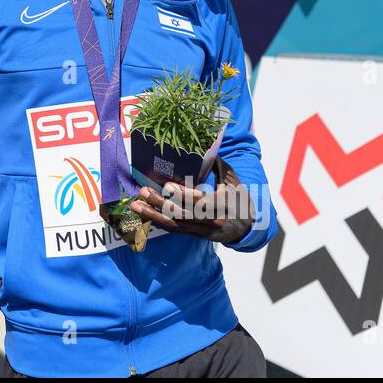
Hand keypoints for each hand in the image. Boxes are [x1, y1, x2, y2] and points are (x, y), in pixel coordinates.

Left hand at [128, 161, 253, 243]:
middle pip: (182, 215)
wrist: (247, 227)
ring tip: (135, 205)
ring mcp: (202, 231)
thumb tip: (204, 146)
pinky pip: (174, 230)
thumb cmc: (239, 198)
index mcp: (222, 205)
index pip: (200, 202)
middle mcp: (211, 221)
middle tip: (143, 192)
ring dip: (153, 216)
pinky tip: (144, 215)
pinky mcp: (194, 235)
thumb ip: (219, 164)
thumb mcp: (233, 179)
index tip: (167, 185)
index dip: (183, 195)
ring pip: (175, 225)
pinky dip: (158, 222)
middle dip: (160, 204)